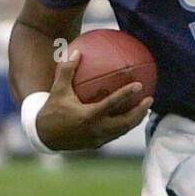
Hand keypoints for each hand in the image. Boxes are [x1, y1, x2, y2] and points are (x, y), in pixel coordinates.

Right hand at [35, 49, 151, 150]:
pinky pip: (115, 134)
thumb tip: (77, 51)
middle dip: (140, 112)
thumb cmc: (52, 110)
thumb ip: (67, 70)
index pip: (112, 104)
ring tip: (145, 109)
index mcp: (88, 116)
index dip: (127, 94)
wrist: (44, 137)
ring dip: (135, 120)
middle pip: (125, 122)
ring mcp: (97, 139)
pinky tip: (129, 117)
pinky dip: (124, 126)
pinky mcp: (97, 144)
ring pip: (122, 130)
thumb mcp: (58, 90)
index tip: (140, 85)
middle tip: (150, 99)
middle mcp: (95, 129)